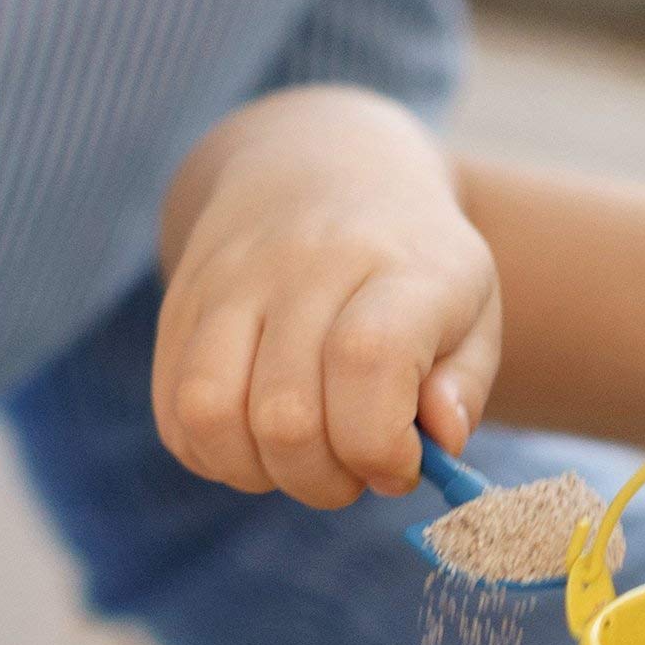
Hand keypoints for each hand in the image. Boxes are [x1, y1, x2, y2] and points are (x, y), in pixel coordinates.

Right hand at [152, 89, 500, 507]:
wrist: (317, 165)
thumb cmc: (408, 262)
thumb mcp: (472, 307)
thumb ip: (465, 384)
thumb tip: (439, 445)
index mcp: (396, 265)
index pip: (368, 360)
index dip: (380, 442)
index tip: (402, 462)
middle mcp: (303, 263)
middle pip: (286, 413)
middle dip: (325, 479)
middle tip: (355, 468)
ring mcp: (228, 280)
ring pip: (209, 414)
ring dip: (259, 471)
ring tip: (301, 458)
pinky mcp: (178, 303)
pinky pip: (173, 412)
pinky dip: (213, 453)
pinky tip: (257, 439)